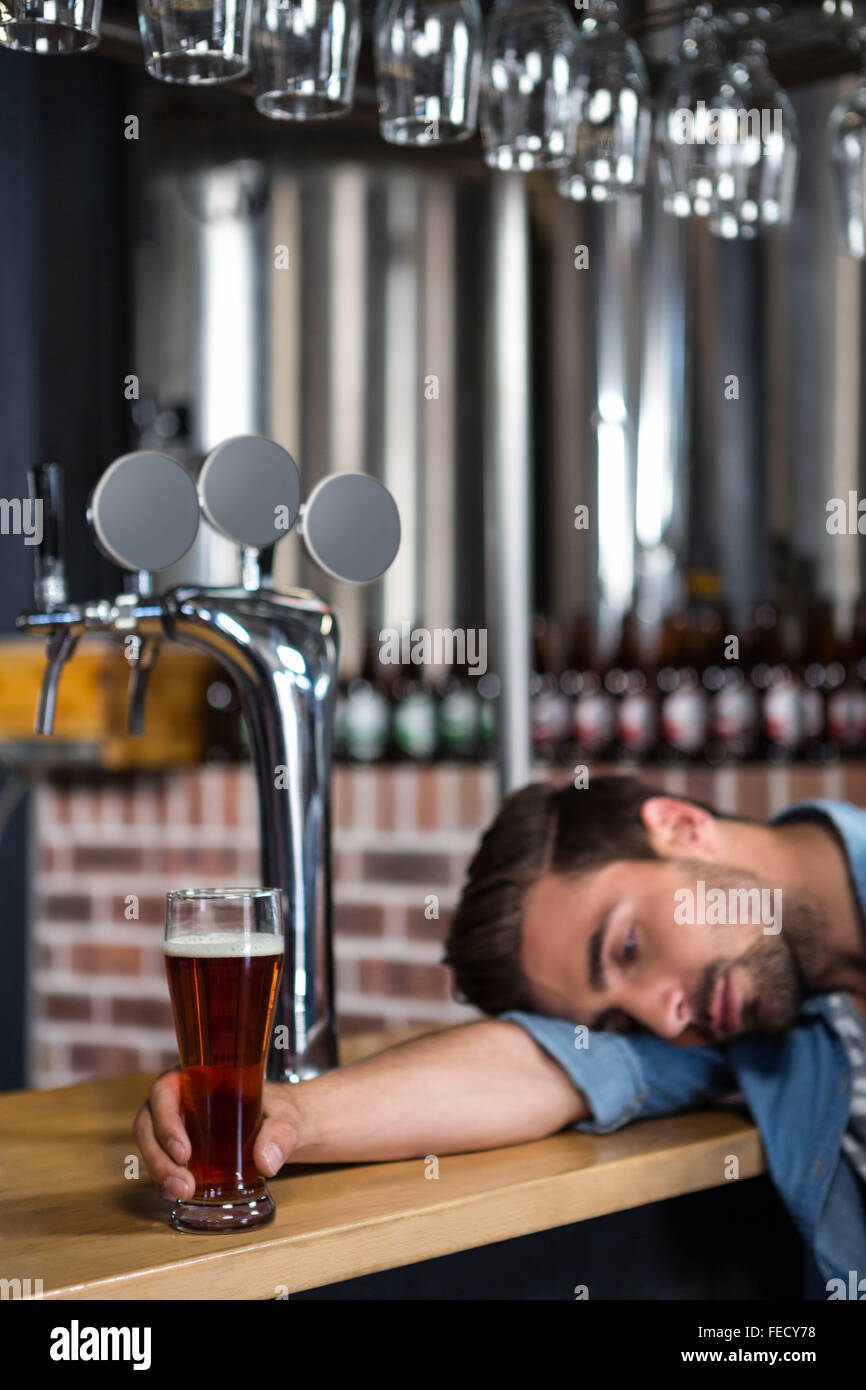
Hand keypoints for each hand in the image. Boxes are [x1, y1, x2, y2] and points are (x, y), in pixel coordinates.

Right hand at [132, 1071, 304, 1200]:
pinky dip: (164, 1181)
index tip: (183, 1152)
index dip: (165, 1120)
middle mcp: (179, 1099)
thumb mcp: (287, 1116)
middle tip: (183, 1184)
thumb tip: (266, 1161)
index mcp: (197, 1076)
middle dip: (159, 1157)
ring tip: (183, 1193)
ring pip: (151, 1145)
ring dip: (160, 1172)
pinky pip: (161, 1162)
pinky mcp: (180, 1149)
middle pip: (149, 1123)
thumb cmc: (280, 1112)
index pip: (165, 1091)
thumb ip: (281, 1133)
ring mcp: (176, 1125)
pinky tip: (178, 1196)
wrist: (285, 1129)